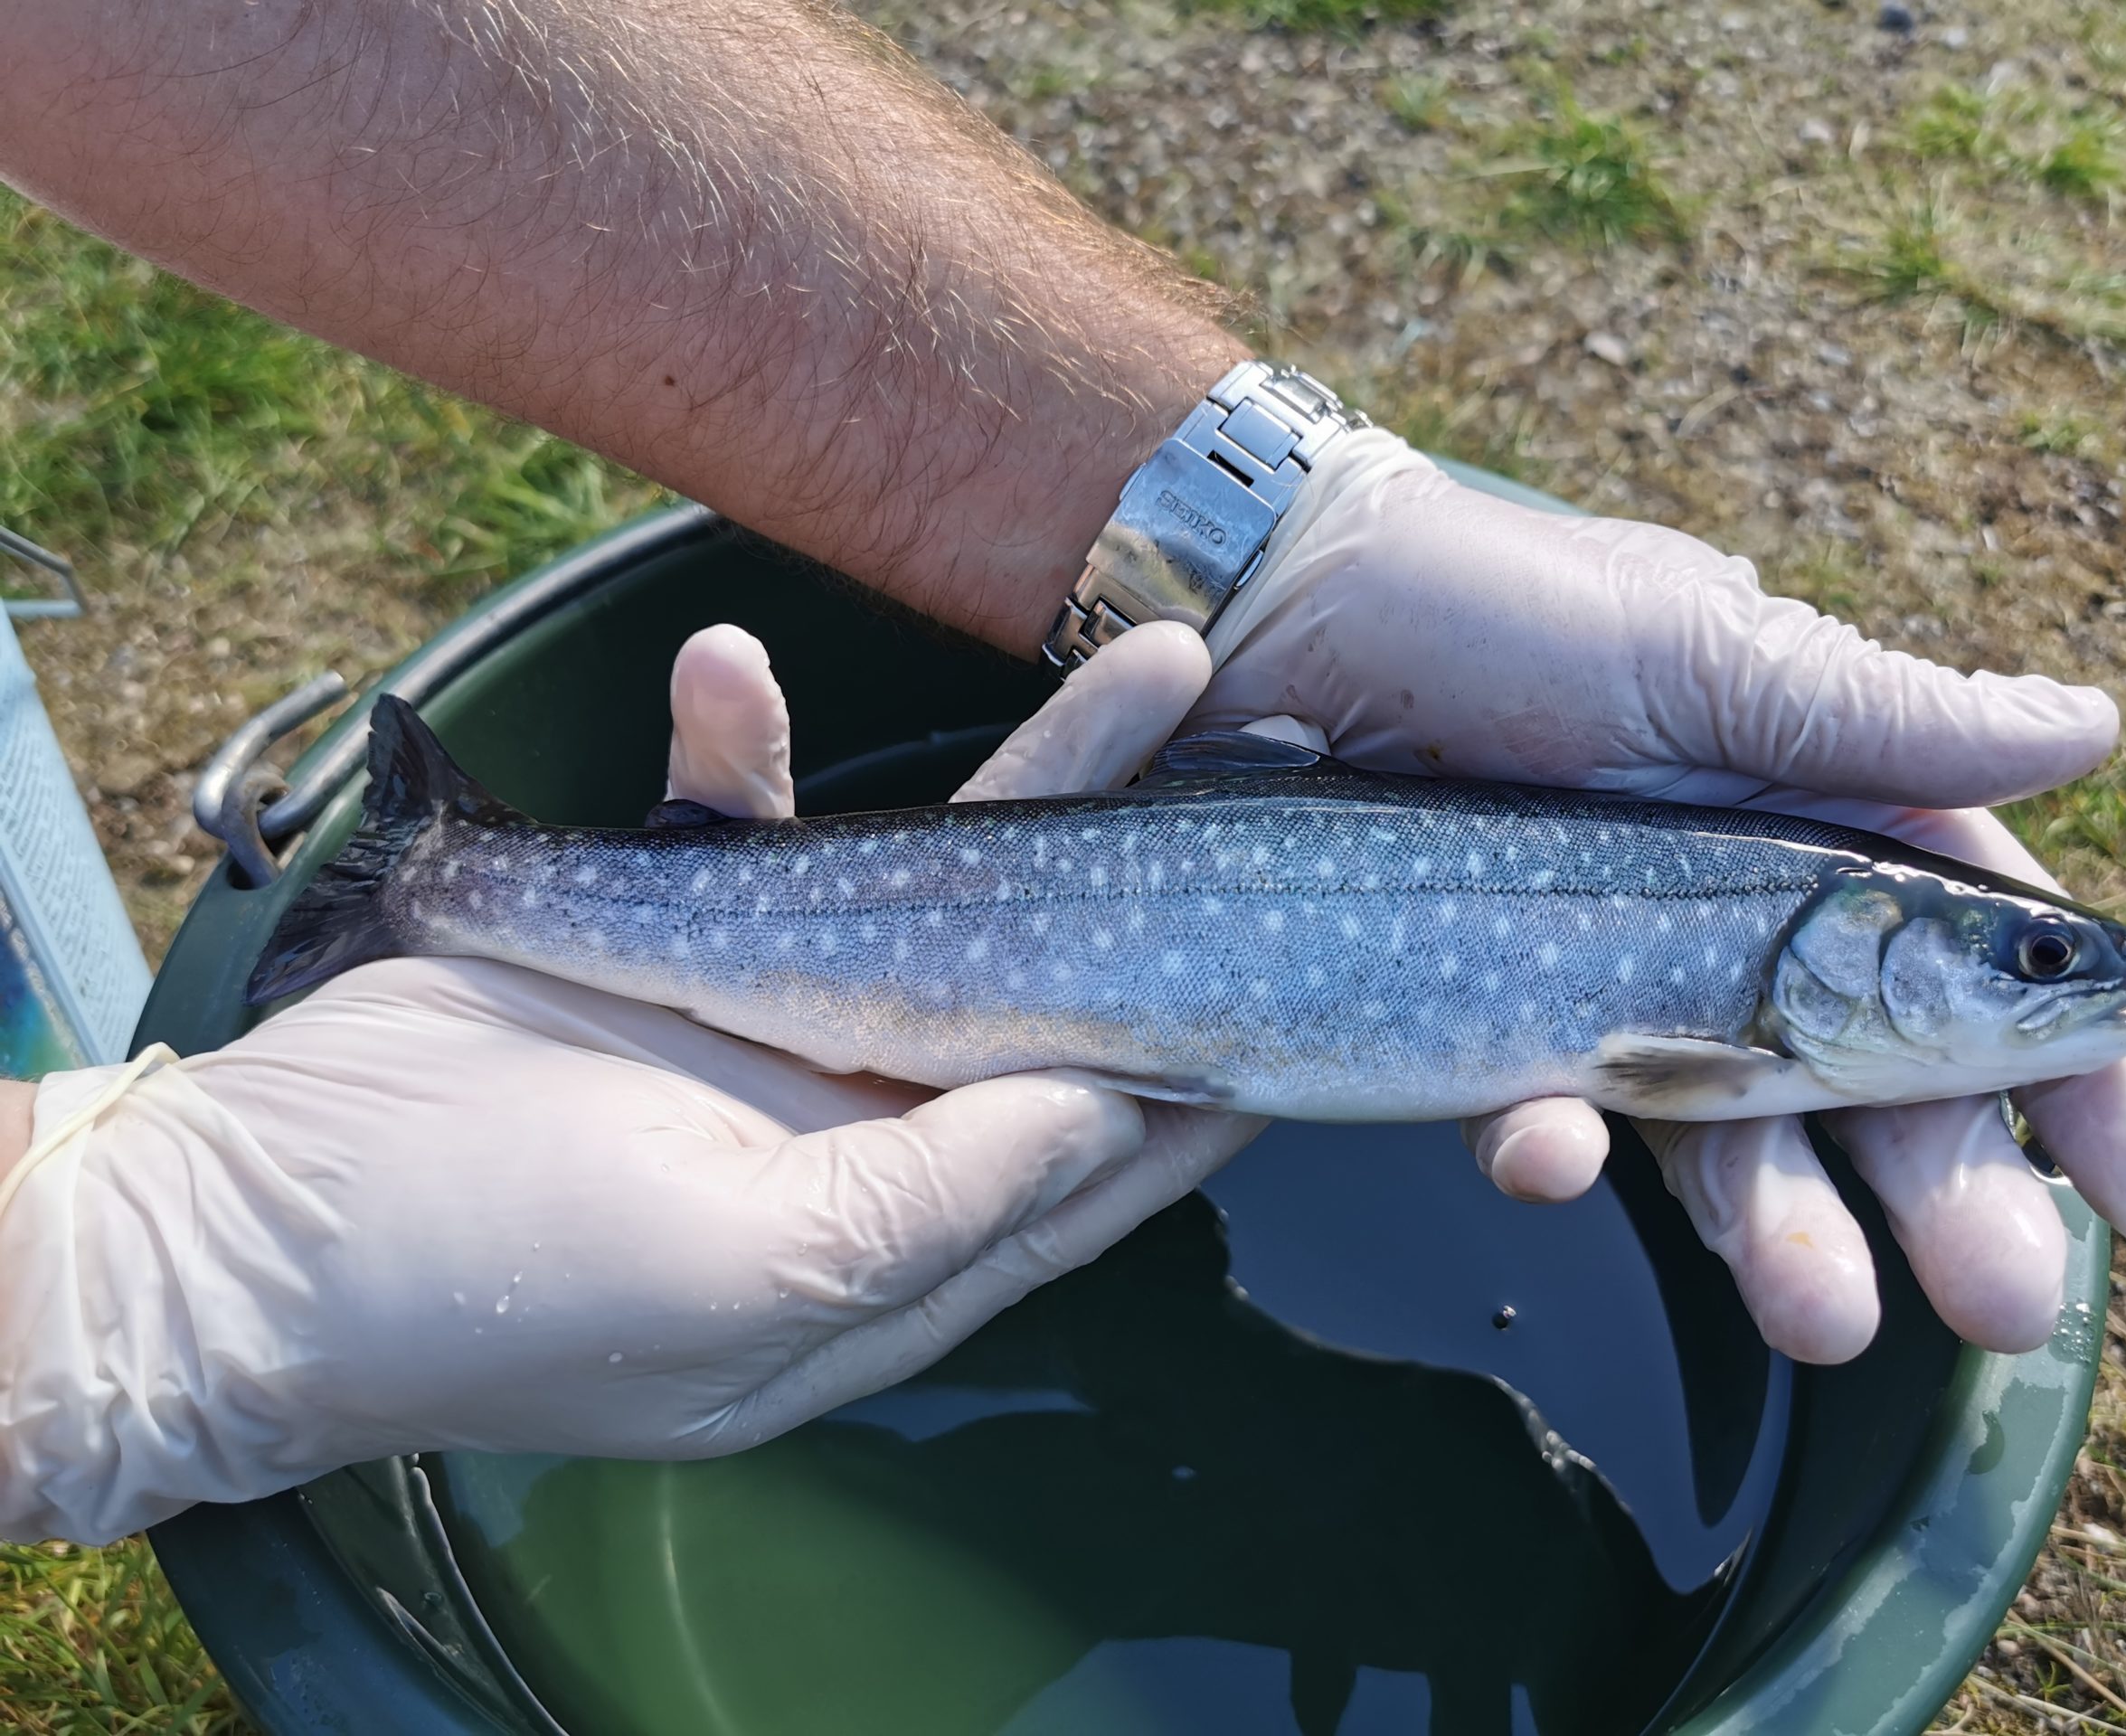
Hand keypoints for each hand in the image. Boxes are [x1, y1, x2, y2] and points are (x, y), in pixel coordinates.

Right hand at [0, 621, 1251, 1545]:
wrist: (244, 1229)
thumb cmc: (487, 1286)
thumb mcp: (745, 1282)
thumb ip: (948, 1203)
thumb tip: (1122, 1113)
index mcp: (901, 1229)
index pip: (1100, 1149)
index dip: (1210, 1066)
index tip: (1310, 965)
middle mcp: (863, 1124)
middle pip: (1052, 991)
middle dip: (1165, 879)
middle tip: (1280, 760)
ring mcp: (773, 1020)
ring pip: (936, 884)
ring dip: (1027, 778)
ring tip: (1144, 659)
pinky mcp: (669, 936)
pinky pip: (734, 825)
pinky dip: (738, 752)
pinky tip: (724, 674)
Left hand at [1196, 431, 2125, 1361]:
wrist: (1272, 616)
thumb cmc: (1488, 603)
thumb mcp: (1689, 652)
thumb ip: (1875, 717)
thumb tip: (2091, 725)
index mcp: (1811, 819)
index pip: (1981, 960)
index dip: (2080, 1077)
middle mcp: (1731, 917)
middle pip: (1876, 1086)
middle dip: (1952, 1198)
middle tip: (2009, 1303)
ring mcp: (1613, 978)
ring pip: (1729, 1135)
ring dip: (1780, 1228)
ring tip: (1824, 1316)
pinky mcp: (1493, 1019)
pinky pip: (1545, 1109)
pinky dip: (1553, 1142)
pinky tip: (1547, 1149)